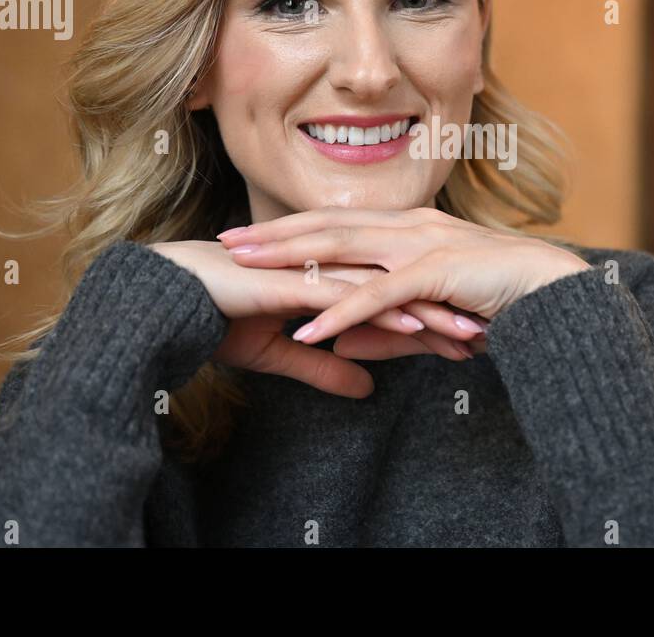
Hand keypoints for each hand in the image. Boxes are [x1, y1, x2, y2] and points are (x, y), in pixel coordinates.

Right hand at [148, 241, 476, 397]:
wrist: (164, 301)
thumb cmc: (215, 319)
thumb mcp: (280, 354)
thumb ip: (325, 367)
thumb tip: (367, 389)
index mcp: (326, 272)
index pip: (390, 289)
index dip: (430, 309)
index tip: (468, 330)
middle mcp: (325, 263)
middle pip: (399, 283)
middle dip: (445, 307)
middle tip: (488, 328)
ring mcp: (311, 267)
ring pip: (384, 288)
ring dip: (430, 309)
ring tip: (471, 332)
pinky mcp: (292, 279)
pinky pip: (347, 295)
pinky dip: (384, 309)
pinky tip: (417, 323)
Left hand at [215, 207, 591, 346]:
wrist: (555, 294)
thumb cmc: (499, 302)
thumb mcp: (429, 318)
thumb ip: (383, 331)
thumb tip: (339, 346)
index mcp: (408, 228)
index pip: (336, 225)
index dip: (289, 230)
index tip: (247, 238)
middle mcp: (410, 226)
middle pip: (327, 226)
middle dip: (274, 234)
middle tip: (225, 242)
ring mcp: (423, 244)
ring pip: (343, 249)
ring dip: (291, 260)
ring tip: (247, 270)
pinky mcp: (438, 271)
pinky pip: (378, 295)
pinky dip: (340, 312)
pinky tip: (308, 333)